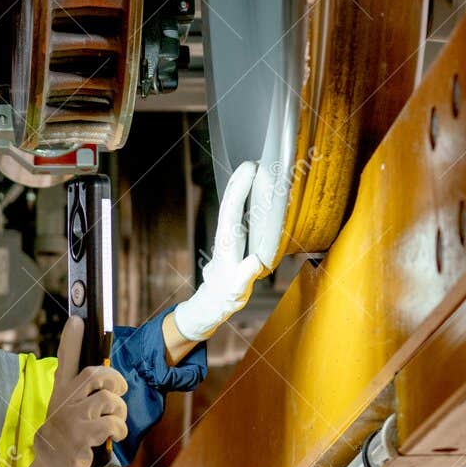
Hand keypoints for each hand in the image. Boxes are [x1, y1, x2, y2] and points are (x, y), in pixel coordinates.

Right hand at [0, 317, 128, 466]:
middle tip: (118, 392)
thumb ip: (79, 401)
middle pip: (96, 374)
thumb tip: (107, 385)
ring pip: (108, 399)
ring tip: (115, 424)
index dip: (71, 339)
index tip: (77, 320)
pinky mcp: (80, 437)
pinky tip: (112, 438)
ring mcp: (70, 419)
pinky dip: (118, 430)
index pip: (65, 361)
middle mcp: (63, 402)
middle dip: (115, 381)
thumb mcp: (64, 417)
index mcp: (59, 395)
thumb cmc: (61, 446)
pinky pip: (112, 423)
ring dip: (120, 412)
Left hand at [173, 160, 267, 341]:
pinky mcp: (233, 241)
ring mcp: (228, 238)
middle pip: (230, 204)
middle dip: (239, 182)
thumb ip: (244, 276)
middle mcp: (226, 237)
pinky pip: (238, 216)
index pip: (232, 211)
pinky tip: (252, 194)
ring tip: (251, 170)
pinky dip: (243, 201)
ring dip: (240, 189)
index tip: (249, 170)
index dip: (240, 190)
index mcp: (227, 245)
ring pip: (232, 208)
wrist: (211, 304)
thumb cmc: (223, 298)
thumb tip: (255, 261)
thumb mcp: (235, 291)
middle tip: (251, 162)